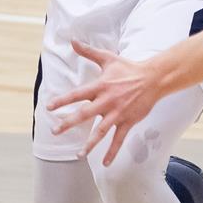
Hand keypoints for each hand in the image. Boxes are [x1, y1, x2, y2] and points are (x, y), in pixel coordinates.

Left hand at [47, 42, 162, 164]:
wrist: (153, 78)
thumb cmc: (128, 68)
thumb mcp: (108, 58)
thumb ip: (88, 51)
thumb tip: (72, 40)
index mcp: (100, 86)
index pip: (77, 94)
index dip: (62, 100)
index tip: (49, 107)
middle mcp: (107, 101)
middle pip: (85, 114)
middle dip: (69, 123)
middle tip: (55, 131)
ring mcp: (118, 113)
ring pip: (101, 131)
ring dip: (89, 144)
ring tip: (78, 154)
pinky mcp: (128, 121)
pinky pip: (119, 139)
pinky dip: (112, 151)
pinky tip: (105, 162)